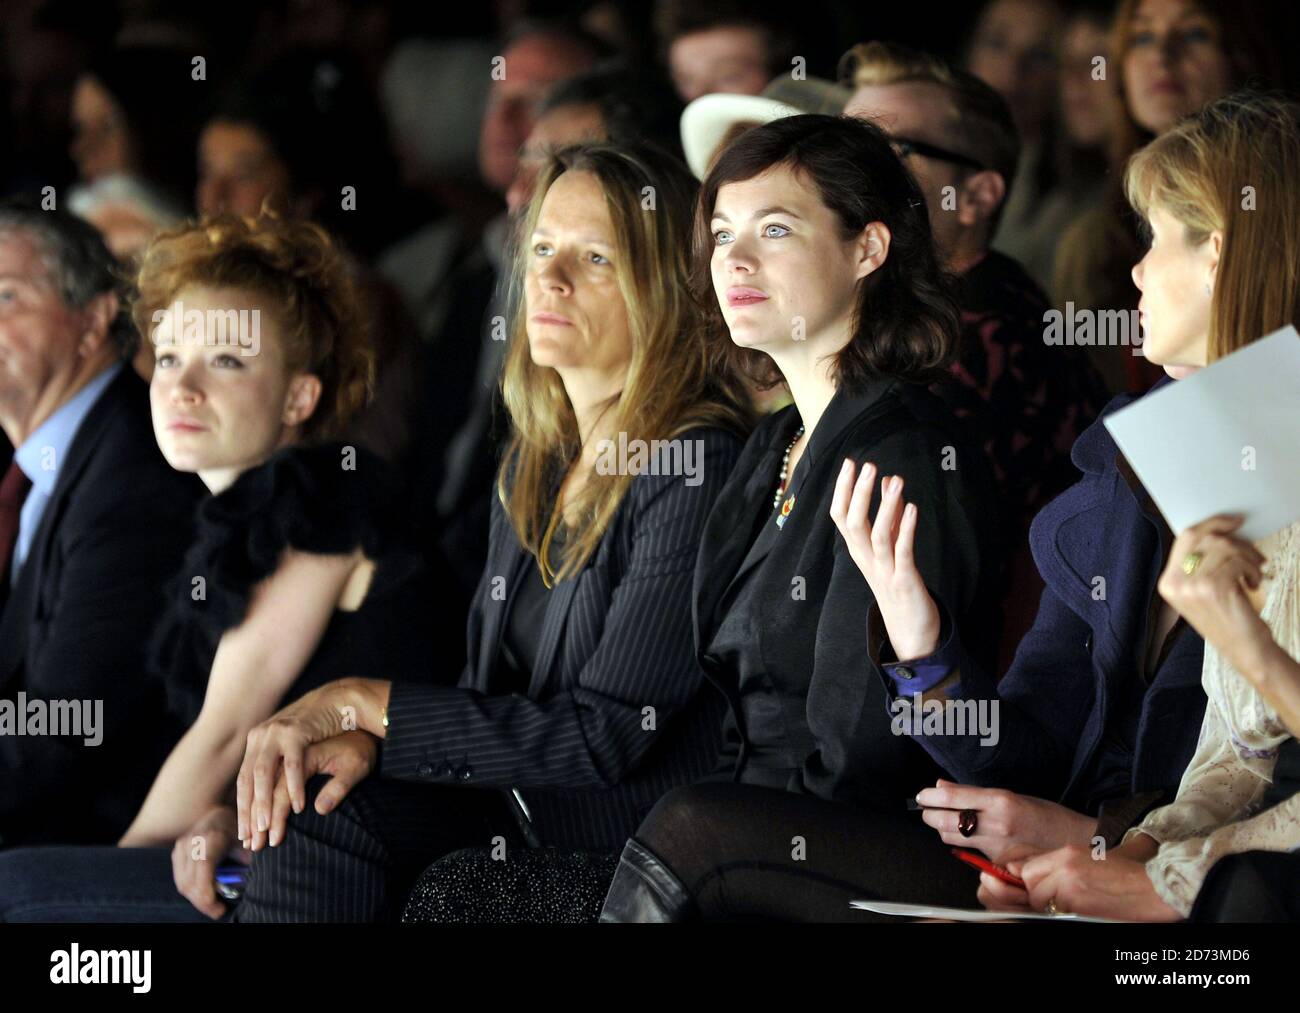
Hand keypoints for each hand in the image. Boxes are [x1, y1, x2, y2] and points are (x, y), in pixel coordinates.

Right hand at [171, 804, 247, 918]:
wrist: (219, 810)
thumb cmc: (236, 826)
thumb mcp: (246, 841)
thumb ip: (246, 861)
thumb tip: (252, 885)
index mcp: (209, 841)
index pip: (202, 876)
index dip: (208, 897)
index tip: (220, 909)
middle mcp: (192, 844)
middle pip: (190, 883)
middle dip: (203, 902)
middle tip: (218, 911)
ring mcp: (181, 847)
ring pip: (182, 883)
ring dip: (196, 898)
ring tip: (211, 905)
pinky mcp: (177, 851)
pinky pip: (180, 877)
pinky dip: (190, 889)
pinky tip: (203, 894)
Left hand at [236, 678, 387, 850]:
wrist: (343, 700)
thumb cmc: (322, 729)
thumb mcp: (295, 750)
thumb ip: (280, 768)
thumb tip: (267, 795)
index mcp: (258, 741)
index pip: (244, 781)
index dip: (243, 809)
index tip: (245, 835)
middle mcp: (262, 736)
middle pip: (248, 780)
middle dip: (249, 813)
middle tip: (252, 840)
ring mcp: (277, 732)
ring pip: (263, 773)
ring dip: (264, 802)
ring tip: (268, 827)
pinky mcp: (297, 731)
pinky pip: (293, 764)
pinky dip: (294, 786)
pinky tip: (300, 806)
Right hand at [830, 458, 939, 659]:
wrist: (910, 630)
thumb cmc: (899, 584)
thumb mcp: (890, 548)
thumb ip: (891, 516)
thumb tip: (890, 482)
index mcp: (858, 550)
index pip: (841, 516)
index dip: (843, 490)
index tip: (850, 463)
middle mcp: (865, 559)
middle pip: (853, 523)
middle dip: (860, 493)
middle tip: (868, 465)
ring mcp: (883, 570)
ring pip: (877, 535)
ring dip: (885, 507)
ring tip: (895, 480)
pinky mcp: (904, 580)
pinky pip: (903, 552)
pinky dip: (907, 529)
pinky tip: (913, 508)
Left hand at [915, 779, 1098, 865]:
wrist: (1072, 843)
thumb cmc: (1045, 815)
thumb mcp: (1010, 795)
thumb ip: (973, 793)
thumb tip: (942, 786)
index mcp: (1000, 802)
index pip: (953, 799)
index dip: (931, 797)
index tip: (922, 795)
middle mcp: (996, 825)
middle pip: (945, 822)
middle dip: (930, 815)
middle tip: (926, 808)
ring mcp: (995, 846)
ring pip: (952, 838)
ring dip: (941, 828)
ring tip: (941, 819)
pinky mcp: (996, 863)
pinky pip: (968, 851)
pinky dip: (960, 842)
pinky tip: (963, 834)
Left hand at [1005, 845, 1182, 921]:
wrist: (1154, 888)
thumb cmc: (1130, 873)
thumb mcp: (1092, 857)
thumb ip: (1062, 861)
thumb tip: (1034, 868)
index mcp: (1067, 853)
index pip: (1028, 867)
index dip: (1033, 879)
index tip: (1042, 886)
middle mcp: (1063, 868)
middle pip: (1030, 882)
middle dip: (1038, 892)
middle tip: (1056, 899)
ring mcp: (1069, 888)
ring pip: (1040, 900)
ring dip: (1050, 905)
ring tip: (1073, 905)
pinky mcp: (1078, 907)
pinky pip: (1055, 912)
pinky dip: (1063, 913)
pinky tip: (1081, 910)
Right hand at [1158, 515, 1272, 675]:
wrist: (1245, 649)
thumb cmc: (1230, 618)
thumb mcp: (1203, 591)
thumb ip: (1201, 564)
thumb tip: (1221, 531)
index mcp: (1168, 582)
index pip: (1185, 537)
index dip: (1211, 524)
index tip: (1234, 521)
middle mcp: (1175, 583)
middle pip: (1206, 538)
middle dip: (1236, 542)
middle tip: (1253, 555)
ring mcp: (1192, 586)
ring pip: (1225, 548)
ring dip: (1248, 557)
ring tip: (1254, 572)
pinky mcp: (1214, 588)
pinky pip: (1237, 561)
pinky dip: (1252, 569)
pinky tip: (1253, 583)